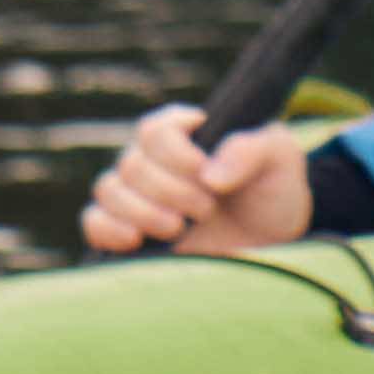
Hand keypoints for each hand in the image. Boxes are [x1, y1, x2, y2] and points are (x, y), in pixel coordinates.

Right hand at [80, 109, 327, 256]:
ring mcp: (137, 194)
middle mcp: (154, 159)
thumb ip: (252, 150)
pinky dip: (108, 229)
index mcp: (186, 132)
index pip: (155, 130)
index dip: (176, 155)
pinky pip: (94, 221)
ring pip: (109, 190)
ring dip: (144, 212)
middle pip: (132, 164)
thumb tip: (210, 173)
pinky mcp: (127, 230)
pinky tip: (136, 239)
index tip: (206, 174)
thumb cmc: (274, 192)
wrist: (271, 244)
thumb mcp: (280, 161)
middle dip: (172, 191)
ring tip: (180, 228)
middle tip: (207, 208)